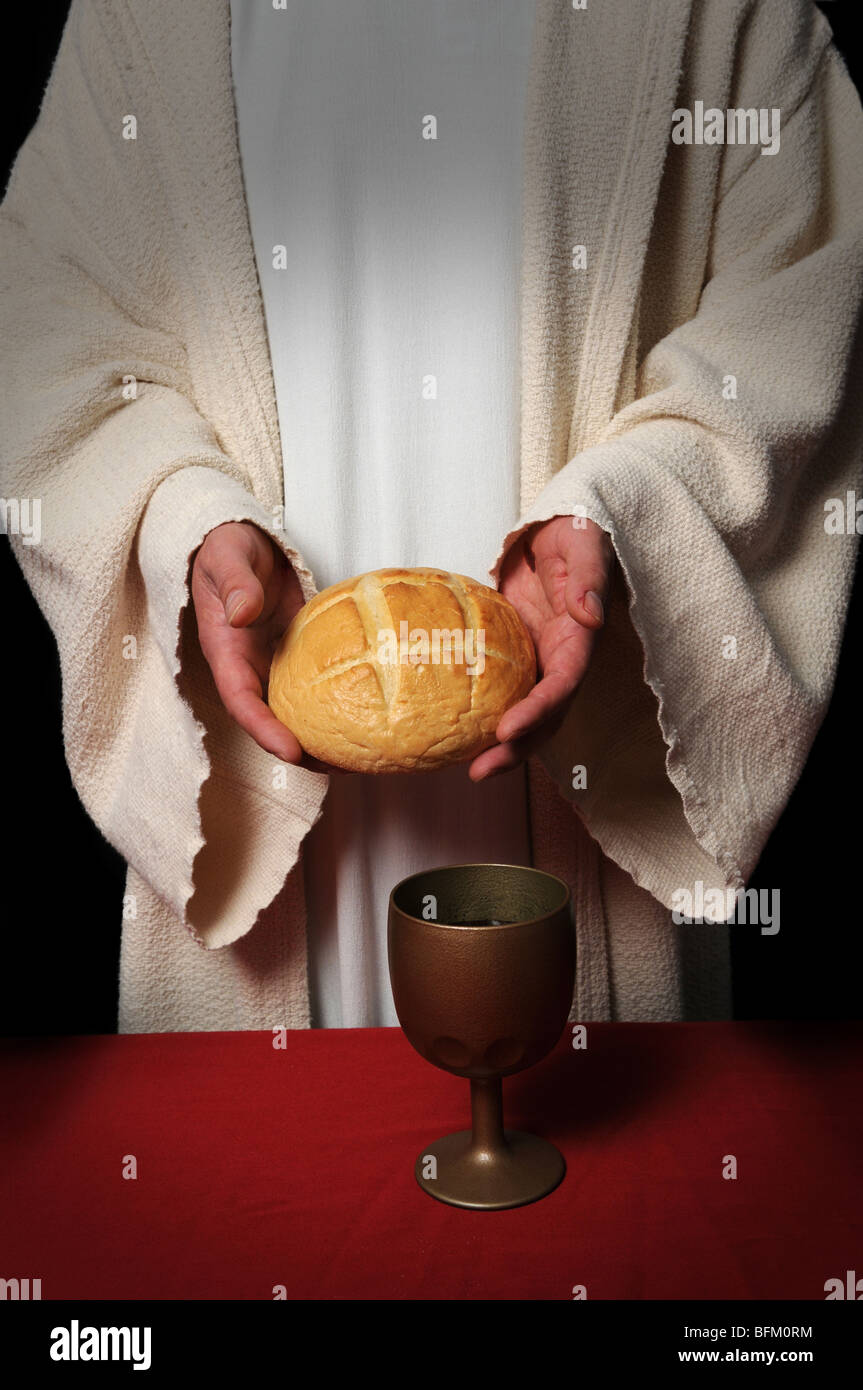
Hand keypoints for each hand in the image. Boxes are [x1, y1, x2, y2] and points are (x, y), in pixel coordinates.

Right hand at [190, 520, 337, 773]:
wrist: (243, 540)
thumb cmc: (226, 548)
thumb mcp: (227, 558)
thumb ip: (235, 585)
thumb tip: (243, 614)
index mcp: (226, 651)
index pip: (242, 701)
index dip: (264, 730)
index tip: (292, 752)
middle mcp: (250, 666)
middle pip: (271, 721)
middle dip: (300, 751)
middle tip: (338, 768)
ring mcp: (275, 664)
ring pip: (295, 712)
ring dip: (321, 737)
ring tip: (359, 758)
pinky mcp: (299, 655)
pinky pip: (316, 688)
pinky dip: (337, 706)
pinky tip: (367, 718)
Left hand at [468, 514, 612, 779]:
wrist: (555, 529)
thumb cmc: (573, 532)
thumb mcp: (582, 543)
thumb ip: (588, 575)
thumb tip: (589, 613)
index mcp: (579, 639)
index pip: (562, 684)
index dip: (538, 711)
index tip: (507, 729)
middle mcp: (561, 659)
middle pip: (545, 717)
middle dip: (517, 748)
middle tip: (480, 770)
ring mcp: (537, 662)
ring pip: (525, 715)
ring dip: (502, 746)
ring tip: (470, 769)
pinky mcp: (515, 657)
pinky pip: (502, 695)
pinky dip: (484, 718)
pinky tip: (455, 735)